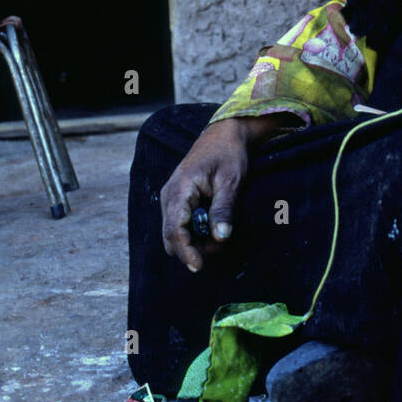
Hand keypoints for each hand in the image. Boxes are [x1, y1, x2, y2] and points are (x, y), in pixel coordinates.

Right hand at [160, 116, 284, 270]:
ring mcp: (172, 198)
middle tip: (220, 243)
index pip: (174, 230)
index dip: (185, 252)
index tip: (199, 267)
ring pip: (175, 233)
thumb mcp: (231, 180)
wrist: (225, 134)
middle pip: (171, 237)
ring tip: (221, 230)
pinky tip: (215, 222)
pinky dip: (196, 230)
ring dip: (196, 240)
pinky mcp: (179, 200)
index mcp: (179, 189)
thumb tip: (220, 237)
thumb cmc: (229, 153)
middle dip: (193, 248)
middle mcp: (169, 196)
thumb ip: (224, 208)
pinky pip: (181, 224)